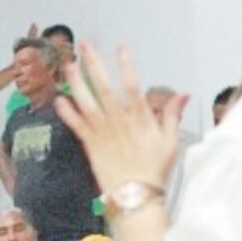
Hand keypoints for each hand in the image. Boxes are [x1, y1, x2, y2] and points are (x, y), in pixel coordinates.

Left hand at [56, 42, 185, 197]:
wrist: (135, 194)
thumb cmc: (154, 169)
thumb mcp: (171, 141)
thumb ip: (173, 115)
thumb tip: (183, 94)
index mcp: (140, 117)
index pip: (132, 84)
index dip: (126, 64)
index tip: (121, 47)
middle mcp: (118, 120)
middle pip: (103, 86)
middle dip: (93, 63)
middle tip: (84, 46)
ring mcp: (102, 131)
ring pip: (86, 100)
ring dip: (76, 81)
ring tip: (68, 65)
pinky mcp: (89, 144)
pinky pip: (76, 124)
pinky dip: (66, 111)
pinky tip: (58, 99)